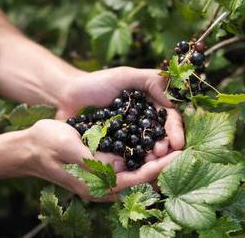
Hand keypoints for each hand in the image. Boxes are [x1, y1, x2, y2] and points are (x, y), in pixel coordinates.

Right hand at [26, 119, 180, 200]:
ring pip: (139, 170)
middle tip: (186, 147)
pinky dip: (145, 153)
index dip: (162, 167)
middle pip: (144, 177)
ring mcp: (105, 176)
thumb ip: (94, 161)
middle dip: (165, 163)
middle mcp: (105, 185)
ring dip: (158, 157)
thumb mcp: (69, 148)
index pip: (139, 179)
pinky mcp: (104, 166)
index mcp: (99, 185)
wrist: (30, 147)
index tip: (181, 154)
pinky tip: (156, 140)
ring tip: (177, 142)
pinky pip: (130, 162)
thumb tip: (121, 167)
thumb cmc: (47, 145)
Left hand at [56, 67, 184, 156]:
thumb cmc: (96, 82)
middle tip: (161, 153)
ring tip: (151, 162)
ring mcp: (131, 136)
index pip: (169, 118)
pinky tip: (136, 168)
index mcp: (152, 104)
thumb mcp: (125, 75)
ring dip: (152, 157)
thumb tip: (173, 100)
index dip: (175, 130)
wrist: (67, 96)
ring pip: (147, 149)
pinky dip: (134, 162)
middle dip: (165, 146)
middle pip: (161, 136)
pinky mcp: (116, 148)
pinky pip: (128, 156)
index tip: (177, 143)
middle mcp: (144, 121)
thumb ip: (152, 81)